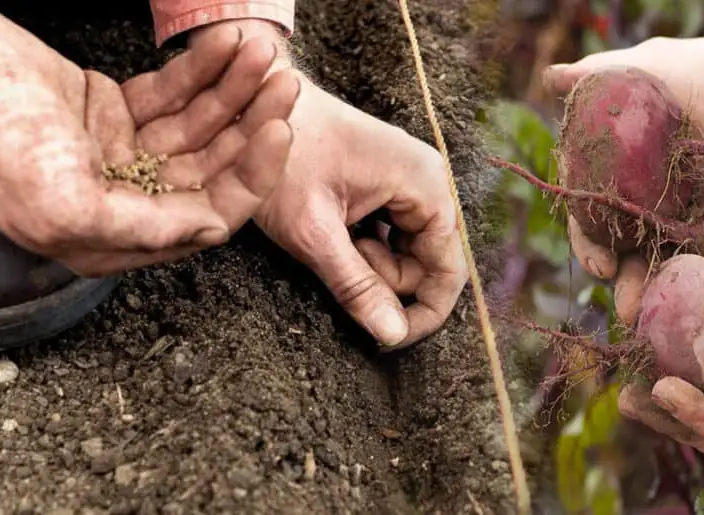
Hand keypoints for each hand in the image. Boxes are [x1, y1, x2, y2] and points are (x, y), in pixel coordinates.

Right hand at [0, 5, 296, 275]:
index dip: (250, 177)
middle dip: (252, 125)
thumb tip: (209, 231)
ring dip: (234, 91)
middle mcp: (125, 199)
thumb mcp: (60, 201)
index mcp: (113, 236)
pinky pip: (170, 94)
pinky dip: (200, 71)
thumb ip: (139, 227)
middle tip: (284, 84)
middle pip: (212, 166)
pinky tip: (226, 47)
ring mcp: (121, 153)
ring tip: (262, 53)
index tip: (277, 132)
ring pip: (198, 126)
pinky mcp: (114, 112)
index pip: (206, 215)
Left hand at [189, 20, 466, 349]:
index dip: (422, 314)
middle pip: (428, 263)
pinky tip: (335, 229)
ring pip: (408, 252)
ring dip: (372, 263)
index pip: (447, 272)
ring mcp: (412, 180)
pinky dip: (365, 245)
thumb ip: (356, 285)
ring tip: (331, 239)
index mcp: (425, 186)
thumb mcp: (313, 231)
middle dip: (387, 281)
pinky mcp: (391, 183)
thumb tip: (393, 337)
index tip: (385, 340)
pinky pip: (393, 233)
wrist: (256, 100)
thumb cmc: (281, 159)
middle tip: (338, 260)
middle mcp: (429, 181)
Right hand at [540, 35, 703, 305]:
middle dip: (616, 276)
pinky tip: (698, 312)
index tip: (598, 260)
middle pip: (618, 246)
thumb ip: (602, 75)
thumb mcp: (652, 67)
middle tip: (623, 301)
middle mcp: (638, 200)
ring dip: (648, 292)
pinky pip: (700, 262)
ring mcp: (676, 218)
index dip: (588, 237)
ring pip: (655, 261)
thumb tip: (552, 78)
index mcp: (612, 168)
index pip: (589, 210)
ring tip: (649, 319)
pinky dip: (695, 289)